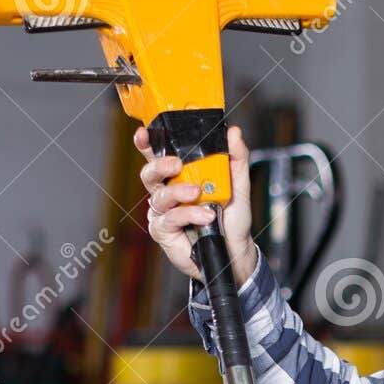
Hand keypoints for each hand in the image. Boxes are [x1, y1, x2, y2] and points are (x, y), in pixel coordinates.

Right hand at [134, 123, 255, 286]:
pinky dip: (188, 214)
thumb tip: (234, 133)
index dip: (147, 144)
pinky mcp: (164, 231)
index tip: (145, 133)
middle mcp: (168, 191)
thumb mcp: (238, 185)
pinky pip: (170, 218)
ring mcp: (164, 212)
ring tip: (198, 194)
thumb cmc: (231, 219)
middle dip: (160, 165)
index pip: (158, 155)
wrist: (236, 250)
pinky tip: (204, 216)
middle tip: (177, 164)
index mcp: (180, 176)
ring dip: (179, 192)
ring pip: (160, 196)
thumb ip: (235, 158)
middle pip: (149, 173)